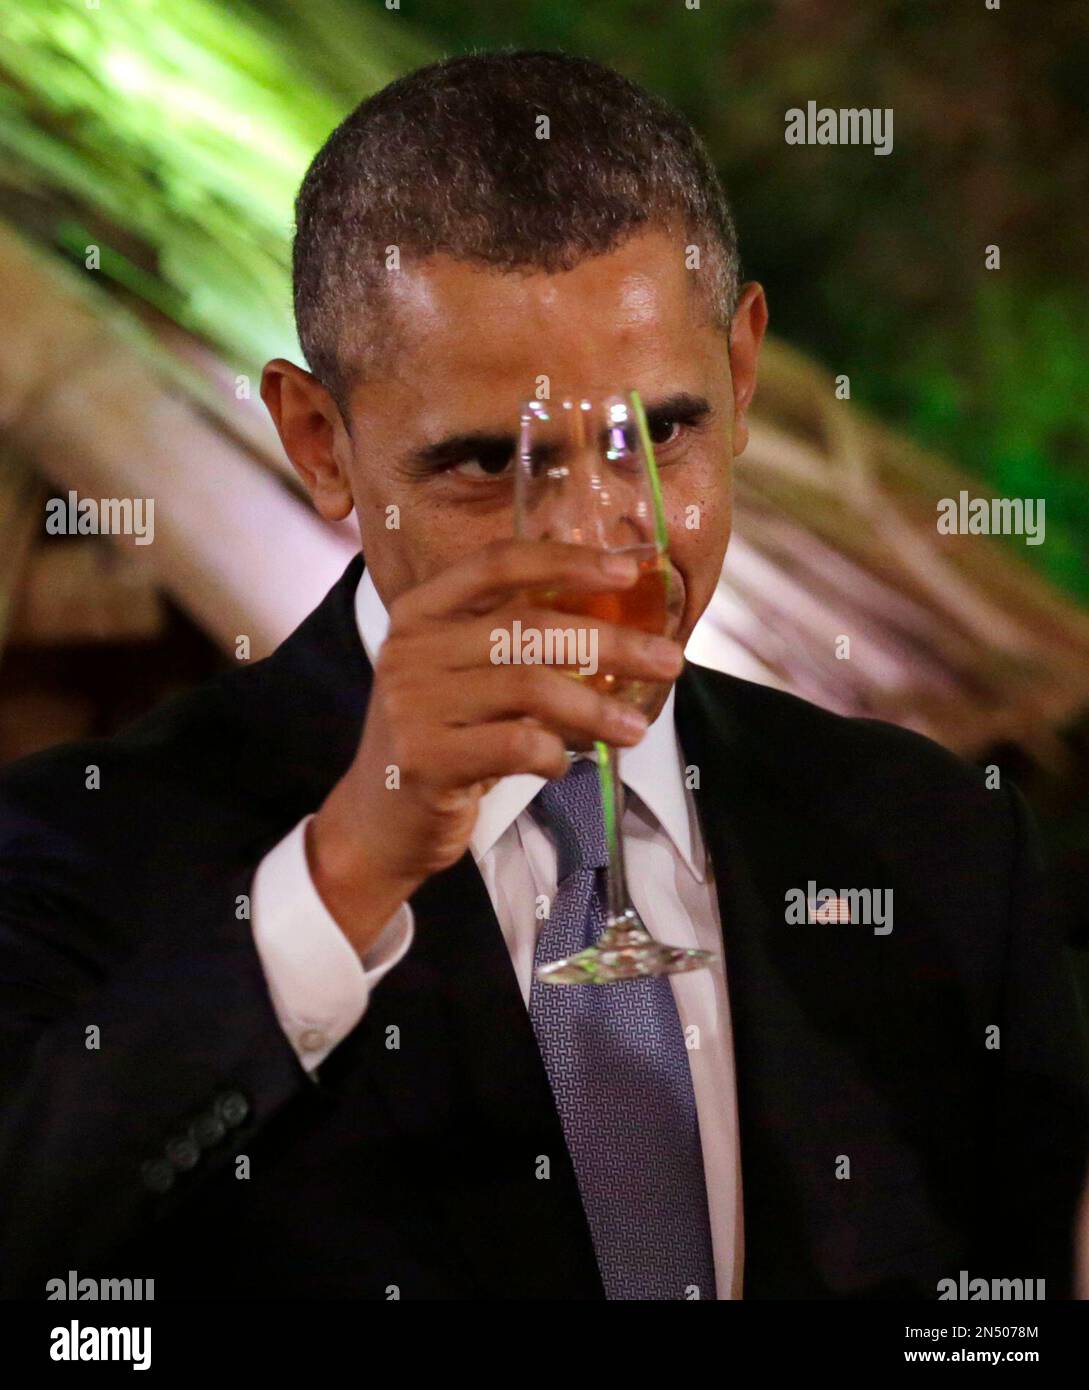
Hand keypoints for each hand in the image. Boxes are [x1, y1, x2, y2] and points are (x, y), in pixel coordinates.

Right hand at [306, 539, 685, 952]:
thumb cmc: (442, 738)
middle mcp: (410, 647)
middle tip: (669, 660)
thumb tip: (618, 623)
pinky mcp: (424, 760)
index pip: (497, 563)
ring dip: (596, 708)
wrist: (379, 819)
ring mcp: (413, 704)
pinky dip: (555, 753)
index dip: (566, 561)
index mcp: (421, 610)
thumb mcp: (463, 676)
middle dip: (611, 642)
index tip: (628, 571)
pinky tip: (567, 763)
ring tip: (636, 728)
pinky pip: (516, 746)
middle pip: (527, 627)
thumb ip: (514, 643)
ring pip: (529, 688)